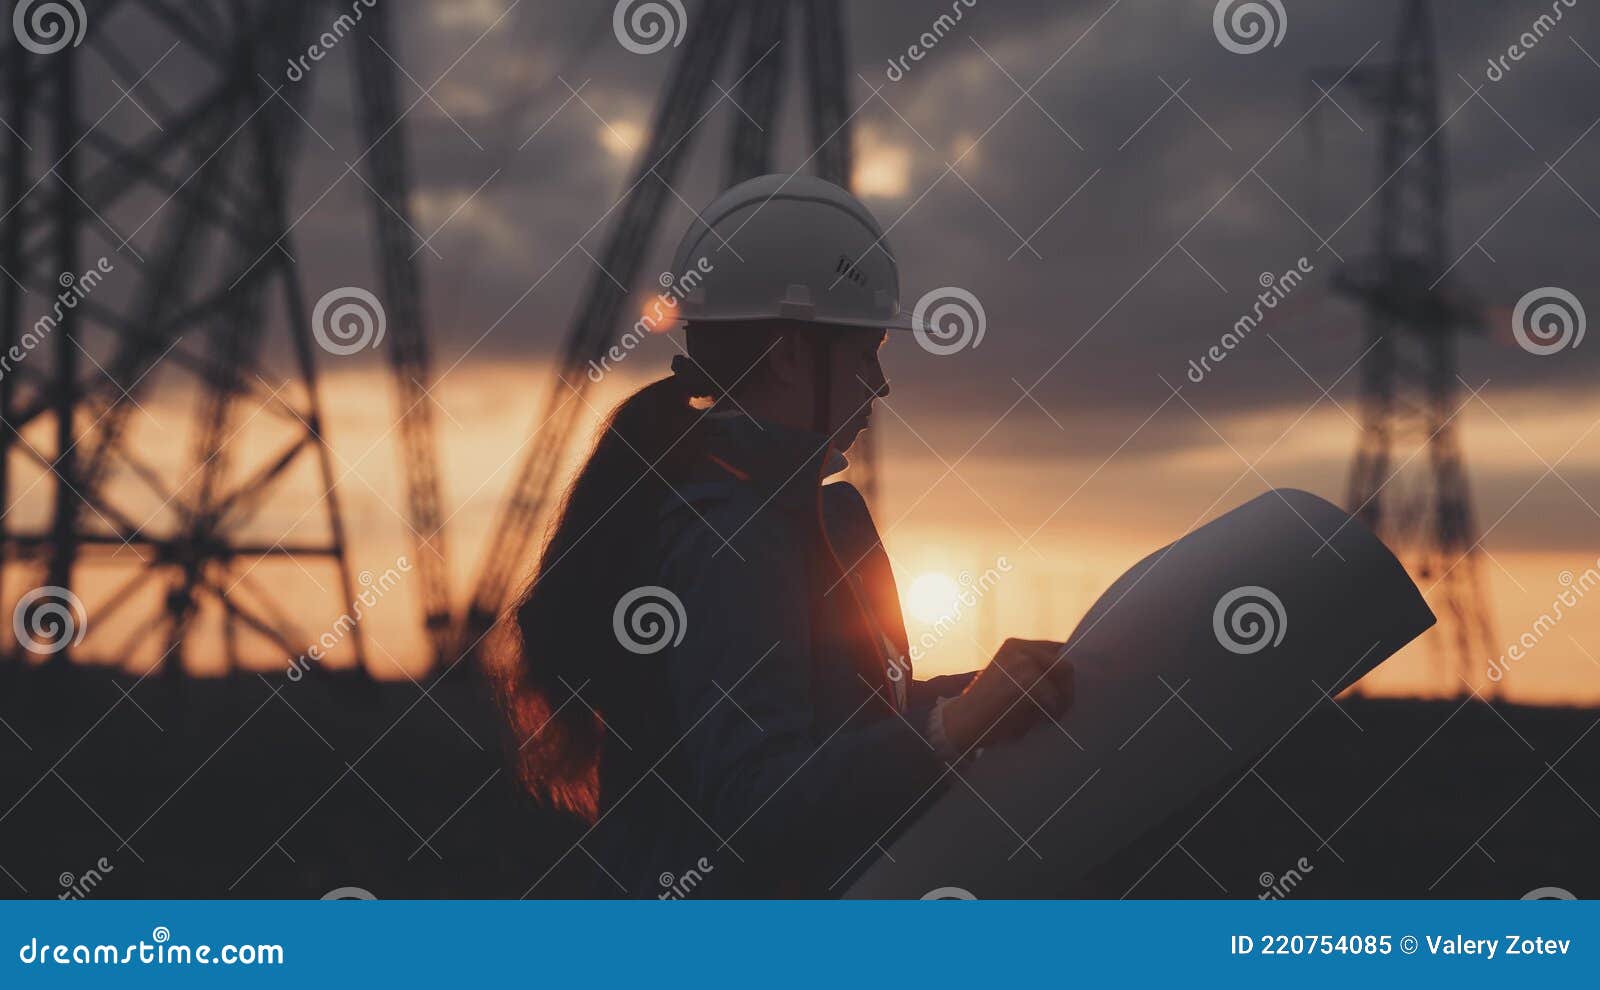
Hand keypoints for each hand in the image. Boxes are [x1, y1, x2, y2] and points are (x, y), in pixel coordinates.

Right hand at [941, 639, 1073, 752]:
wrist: (962, 723)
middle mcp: (1019, 648)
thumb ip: (1036, 674)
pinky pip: (1054, 700)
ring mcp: (1021, 662)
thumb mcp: (1011, 682)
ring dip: (1060, 704)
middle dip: (1067, 692)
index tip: (1066, 693)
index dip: (1066, 675)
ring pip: (1065, 682)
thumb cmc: (990, 709)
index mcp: (1015, 645)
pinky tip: (1032, 723)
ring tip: (1043, 719)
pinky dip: (1049, 714)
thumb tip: (1073, 677)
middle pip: (1067, 667)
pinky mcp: (1024, 681)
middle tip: (1055, 713)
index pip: (1059, 651)